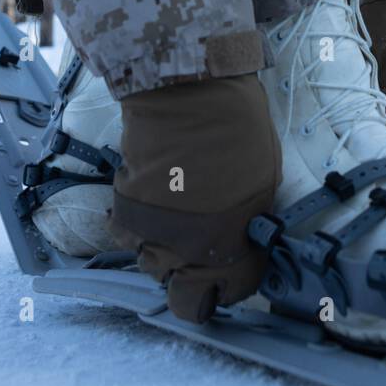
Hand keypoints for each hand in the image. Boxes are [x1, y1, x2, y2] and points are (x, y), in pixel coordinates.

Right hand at [113, 74, 280, 321]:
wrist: (189, 91)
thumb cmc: (237, 128)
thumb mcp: (262, 182)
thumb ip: (248, 223)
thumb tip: (245, 239)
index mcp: (228, 246)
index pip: (226, 294)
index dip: (229, 286)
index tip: (230, 273)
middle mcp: (185, 250)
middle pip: (182, 292)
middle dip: (193, 271)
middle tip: (201, 242)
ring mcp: (150, 232)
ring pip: (150, 264)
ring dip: (162, 248)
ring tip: (175, 216)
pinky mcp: (123, 210)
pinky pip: (126, 235)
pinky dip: (136, 224)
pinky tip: (151, 201)